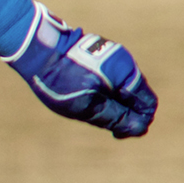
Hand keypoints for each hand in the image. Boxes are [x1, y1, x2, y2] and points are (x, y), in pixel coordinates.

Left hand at [6, 5, 156, 137]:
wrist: (35, 48)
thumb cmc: (61, 78)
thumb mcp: (88, 105)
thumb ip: (115, 118)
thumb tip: (139, 129)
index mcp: (126, 72)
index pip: (148, 105)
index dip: (137, 123)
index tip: (117, 133)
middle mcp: (123, 62)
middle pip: (135, 98)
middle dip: (121, 113)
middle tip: (96, 120)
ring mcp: (110, 57)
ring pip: (120, 90)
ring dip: (110, 103)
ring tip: (85, 106)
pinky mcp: (97, 56)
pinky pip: (108, 80)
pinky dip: (101, 92)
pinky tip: (82, 95)